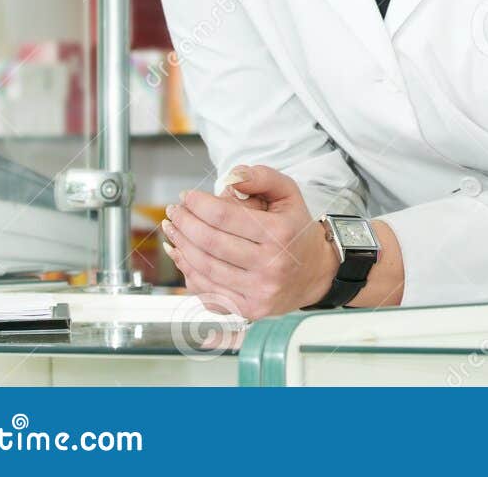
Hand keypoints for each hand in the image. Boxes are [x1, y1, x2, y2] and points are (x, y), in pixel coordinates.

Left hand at [162, 164, 337, 319]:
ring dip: (181, 247)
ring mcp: (258, 292)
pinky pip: (207, 291)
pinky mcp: (248, 310)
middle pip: (210, 243)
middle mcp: (270, 266)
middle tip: (174, 212)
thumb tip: (231, 176)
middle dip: (184, 223)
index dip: (198, 204)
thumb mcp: (288, 194)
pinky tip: (181, 255)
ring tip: (172, 230)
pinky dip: (188, 272)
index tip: (187, 197)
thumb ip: (261, 177)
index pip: (224, 217)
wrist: (314, 273)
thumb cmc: (296, 230)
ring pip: (204, 268)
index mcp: (280, 234)